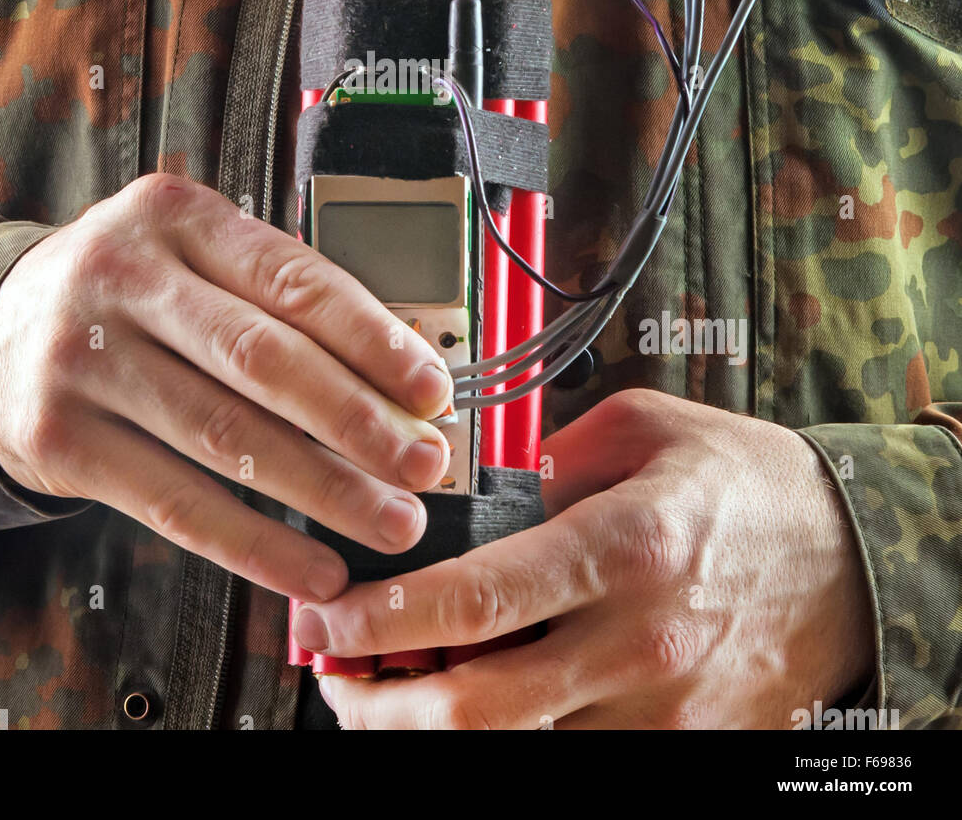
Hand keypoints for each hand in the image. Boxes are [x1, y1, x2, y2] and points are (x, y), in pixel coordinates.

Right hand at [0, 173, 452, 603]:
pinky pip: (175, 505)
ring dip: (323, 491)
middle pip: (262, 359)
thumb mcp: (188, 254)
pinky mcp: (61, 439)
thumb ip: (275, 297)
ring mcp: (83, 359)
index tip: (432, 389)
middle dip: (358, 422)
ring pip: (226, 438)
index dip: (372, 339)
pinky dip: (255, 544)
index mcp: (175, 215)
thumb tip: (394, 378)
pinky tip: (311, 566)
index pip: (292, 279)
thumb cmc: (128, 292)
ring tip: (392, 521)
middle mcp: (123, 277)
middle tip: (425, 465)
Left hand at [297, 388, 875, 727]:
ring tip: (393, 692)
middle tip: (337, 675)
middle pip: (477, 708)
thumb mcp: (647, 427)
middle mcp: (637, 640)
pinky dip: (511, 738)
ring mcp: (660, 709)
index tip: (332, 618)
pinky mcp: (680, 746)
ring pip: (516, 747)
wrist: (850, 558)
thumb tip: (479, 489)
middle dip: (380, 702)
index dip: (386, 619)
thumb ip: (551, 454)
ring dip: (434, 728)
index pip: (477, 601)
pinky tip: (483, 705)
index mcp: (623, 545)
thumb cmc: (749, 486)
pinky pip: (572, 756)